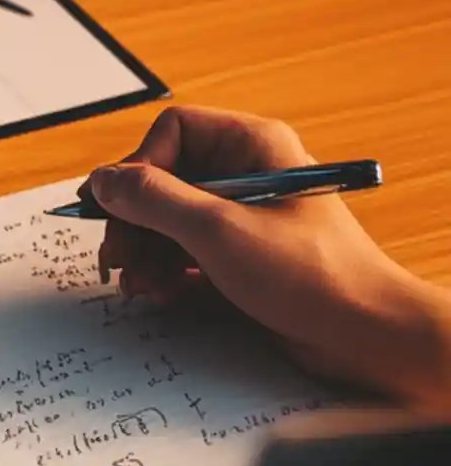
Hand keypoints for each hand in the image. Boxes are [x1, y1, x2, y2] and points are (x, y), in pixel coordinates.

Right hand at [81, 105, 450, 408]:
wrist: (363, 333)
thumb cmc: (309, 274)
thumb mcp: (218, 231)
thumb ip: (154, 201)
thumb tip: (102, 182)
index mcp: (251, 145)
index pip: (173, 132)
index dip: (140, 167)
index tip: (117, 207)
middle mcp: (245, 173)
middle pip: (163, 180)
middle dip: (134, 220)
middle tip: (116, 256)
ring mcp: (242, 216)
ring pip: (168, 220)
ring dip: (144, 252)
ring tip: (137, 285)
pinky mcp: (239, 254)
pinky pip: (185, 251)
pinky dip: (164, 271)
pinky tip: (159, 293)